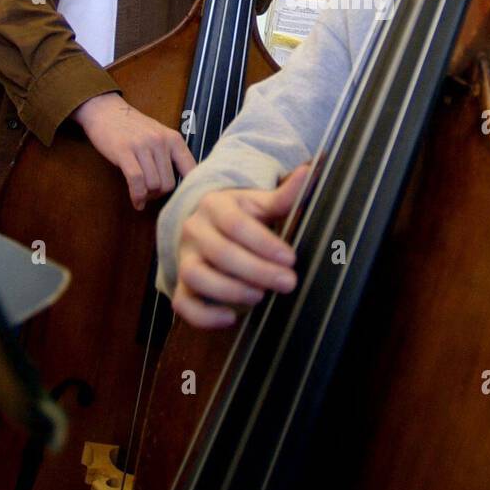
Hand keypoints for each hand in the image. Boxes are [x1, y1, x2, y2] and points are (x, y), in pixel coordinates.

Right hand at [72, 92, 195, 210]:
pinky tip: (136, 202)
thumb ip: (170, 156)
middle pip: (169, 183)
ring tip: (142, 195)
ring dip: (148, 195)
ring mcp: (143, 146)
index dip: (188, 189)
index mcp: (174, 139)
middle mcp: (161, 141)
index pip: (191, 169)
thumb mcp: (159, 136)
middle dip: (160, 194)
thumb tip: (182, 185)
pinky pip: (136, 181)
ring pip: (153, 184)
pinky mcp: (124, 152)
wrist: (106, 111)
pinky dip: (137, 196)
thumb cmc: (133, 128)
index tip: (181, 198)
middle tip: (151, 194)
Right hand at [171, 165, 309, 328]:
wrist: (208, 226)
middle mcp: (194, 230)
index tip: (291, 258)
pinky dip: (204, 316)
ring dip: (231, 290)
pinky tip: (230, 318)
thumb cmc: (240, 215)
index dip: (264, 244)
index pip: (237, 224)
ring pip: (196, 276)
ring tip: (261, 295)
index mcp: (215, 205)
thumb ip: (283, 195)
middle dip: (257, 271)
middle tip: (288, 282)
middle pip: (221, 252)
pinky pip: (183, 305)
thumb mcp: (259, 202)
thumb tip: (308, 172)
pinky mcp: (181, 286)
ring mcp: (184, 258)